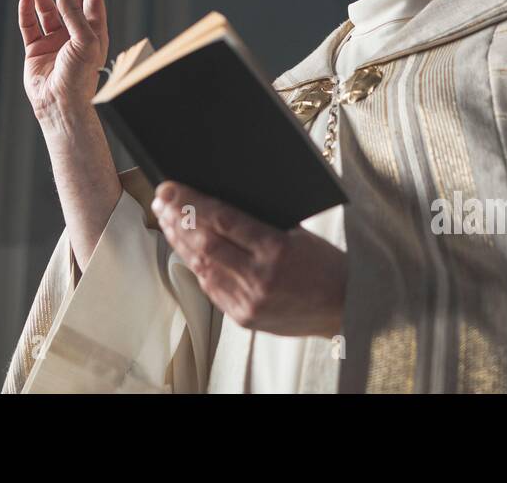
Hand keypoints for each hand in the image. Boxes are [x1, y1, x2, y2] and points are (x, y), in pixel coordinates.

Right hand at [19, 0, 109, 129]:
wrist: (60, 105)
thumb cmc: (80, 77)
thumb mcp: (85, 41)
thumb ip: (74, 13)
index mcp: (93, 33)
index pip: (91, 0)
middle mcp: (74, 35)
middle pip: (69, 0)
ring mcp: (54, 42)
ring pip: (46, 10)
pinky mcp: (36, 51)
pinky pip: (29, 26)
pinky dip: (26, 12)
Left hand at [151, 181, 345, 338]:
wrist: (345, 309)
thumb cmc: (325, 265)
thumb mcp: (298, 234)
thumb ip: (260, 221)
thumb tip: (216, 201)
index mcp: (277, 251)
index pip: (223, 220)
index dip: (192, 203)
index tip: (171, 188)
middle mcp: (260, 278)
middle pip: (206, 244)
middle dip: (178, 219)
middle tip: (161, 199)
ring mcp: (249, 301)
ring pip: (202, 267)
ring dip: (180, 241)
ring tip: (166, 219)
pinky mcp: (243, 318)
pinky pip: (210, 288)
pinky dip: (195, 265)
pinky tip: (185, 248)